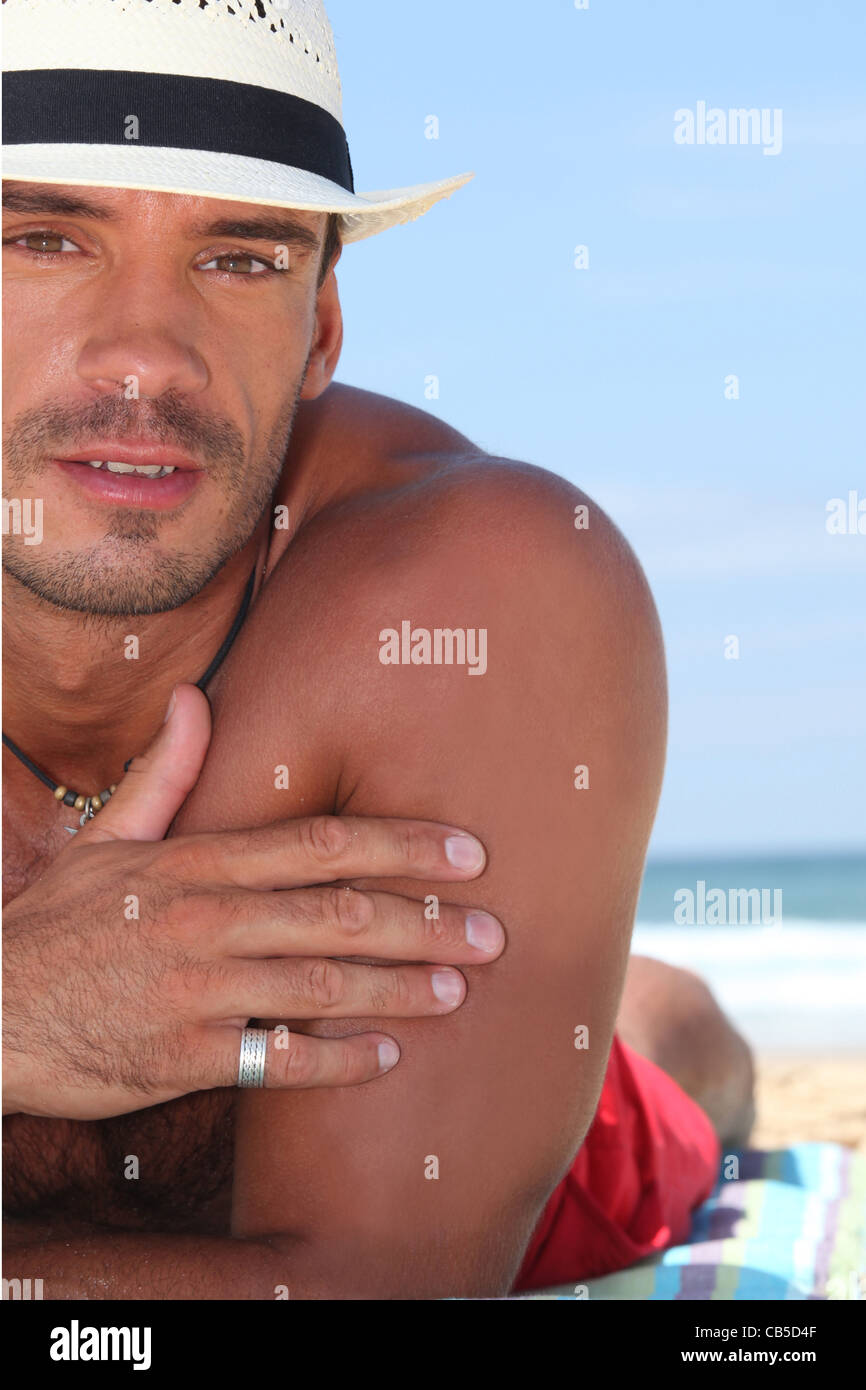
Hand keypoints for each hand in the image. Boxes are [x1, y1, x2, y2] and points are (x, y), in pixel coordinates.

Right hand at [3, 685, 500, 1120]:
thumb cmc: (58, 924)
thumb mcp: (104, 838)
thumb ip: (165, 772)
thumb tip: (195, 697)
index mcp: (198, 861)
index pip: (321, 844)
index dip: (402, 847)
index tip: (466, 852)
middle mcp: (207, 920)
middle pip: (340, 914)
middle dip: (426, 920)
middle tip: (495, 930)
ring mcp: (197, 991)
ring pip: (321, 985)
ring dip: (399, 987)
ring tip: (460, 988)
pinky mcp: (182, 1057)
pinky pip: (277, 1061)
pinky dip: (337, 1061)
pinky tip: (387, 1058)